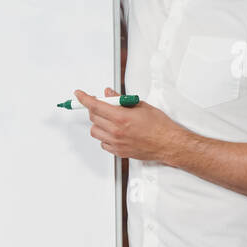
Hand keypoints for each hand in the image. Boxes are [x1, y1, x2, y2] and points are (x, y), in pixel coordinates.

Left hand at [75, 87, 190, 162]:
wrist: (168, 143)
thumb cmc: (159, 125)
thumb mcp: (140, 105)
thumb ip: (120, 100)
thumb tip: (108, 93)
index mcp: (121, 117)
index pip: (95, 105)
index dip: (84, 99)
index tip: (79, 95)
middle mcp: (116, 131)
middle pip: (93, 117)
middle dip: (95, 109)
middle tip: (103, 105)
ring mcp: (116, 143)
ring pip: (95, 131)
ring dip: (99, 123)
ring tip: (110, 120)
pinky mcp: (118, 152)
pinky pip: (102, 143)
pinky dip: (104, 136)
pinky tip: (114, 132)